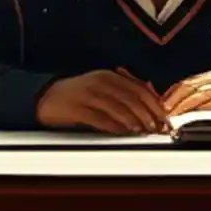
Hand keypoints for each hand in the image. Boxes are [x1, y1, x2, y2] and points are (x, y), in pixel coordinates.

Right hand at [36, 69, 168, 134]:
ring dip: (134, 121)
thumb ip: (124, 93)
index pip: (139, 88)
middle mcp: (100, 82)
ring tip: (144, 131)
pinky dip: (115, 127)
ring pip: (118, 108)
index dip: (154, 103)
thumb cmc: (78, 96)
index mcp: (109, 76)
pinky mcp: (77, 108)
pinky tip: (123, 133)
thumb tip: (150, 102)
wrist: (46, 98)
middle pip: (131, 98)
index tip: (164, 117)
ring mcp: (88, 94)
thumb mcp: (101, 88)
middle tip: (157, 127)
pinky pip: (100, 119)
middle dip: (148, 114)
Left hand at [161, 68, 210, 117]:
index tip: (160, 106)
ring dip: (179, 106)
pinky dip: (196, 109)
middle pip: (186, 86)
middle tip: (158, 114)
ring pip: (195, 93)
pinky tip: (188, 117)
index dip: (171, 94)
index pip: (187, 83)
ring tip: (168, 118)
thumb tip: (195, 109)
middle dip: (170, 100)